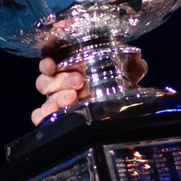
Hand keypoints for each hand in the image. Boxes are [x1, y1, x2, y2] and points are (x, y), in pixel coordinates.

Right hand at [31, 54, 148, 124]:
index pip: (49, 65)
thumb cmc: (115, 86)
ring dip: (57, 97)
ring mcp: (57, 103)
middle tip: (78, 80)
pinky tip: (51, 115)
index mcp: (69, 70)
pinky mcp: (56, 119)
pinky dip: (43, 116)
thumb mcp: (126, 74)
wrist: (118, 107)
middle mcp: (59, 86)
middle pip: (45, 82)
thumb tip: (139, 61)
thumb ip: (133, 67)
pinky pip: (41, 118)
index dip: (47, 64)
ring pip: (45, 99)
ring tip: (73, 96)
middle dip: (61, 79)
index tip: (51, 64)